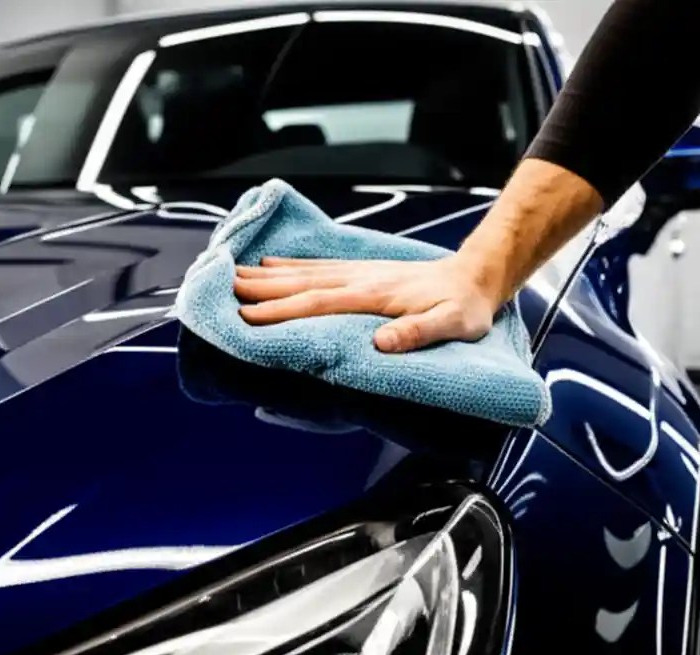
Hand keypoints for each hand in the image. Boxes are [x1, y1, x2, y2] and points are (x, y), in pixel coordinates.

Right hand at [234, 255, 505, 352]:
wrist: (476, 277)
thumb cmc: (464, 308)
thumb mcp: (452, 325)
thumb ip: (417, 333)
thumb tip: (381, 343)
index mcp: (375, 295)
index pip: (319, 302)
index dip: (282, 310)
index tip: (248, 316)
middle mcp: (360, 279)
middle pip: (301, 282)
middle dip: (260, 288)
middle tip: (223, 289)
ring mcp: (359, 273)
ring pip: (304, 272)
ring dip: (268, 275)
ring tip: (234, 275)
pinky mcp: (362, 272)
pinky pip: (318, 267)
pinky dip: (290, 266)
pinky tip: (271, 265)